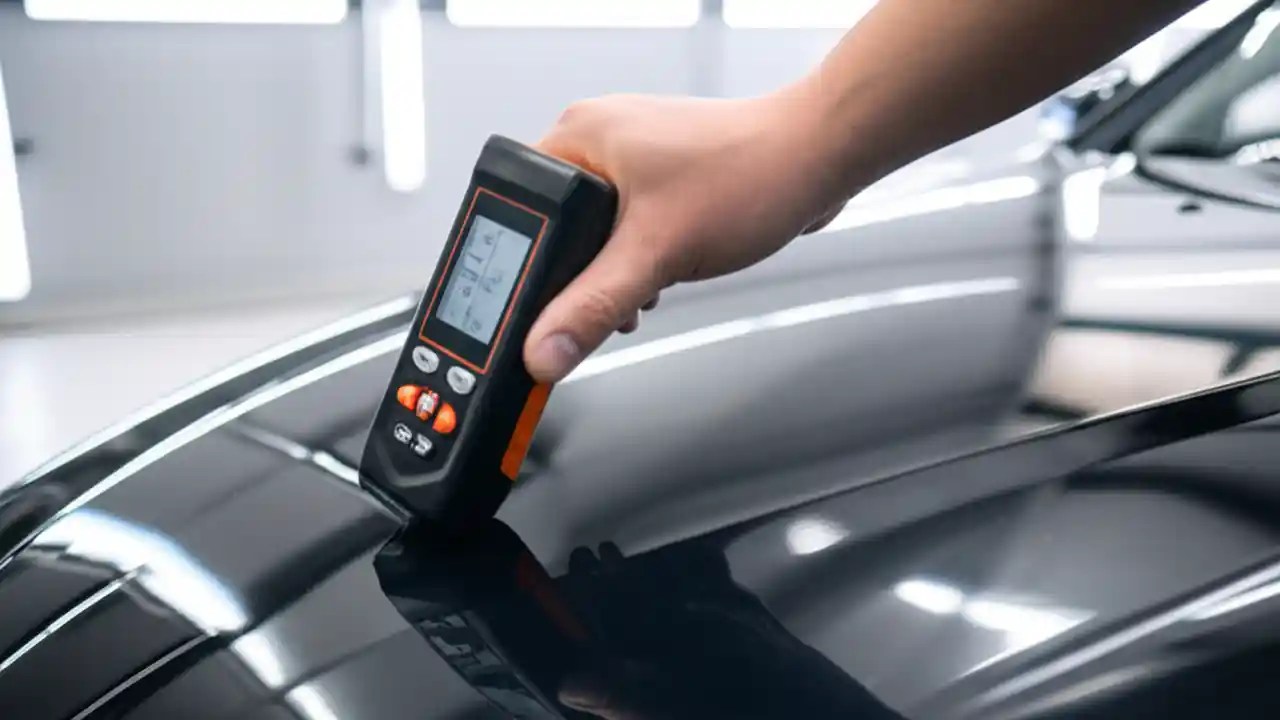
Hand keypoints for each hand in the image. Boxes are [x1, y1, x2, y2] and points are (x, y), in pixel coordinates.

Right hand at [524, 88, 850, 382]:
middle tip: (598, 304)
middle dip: (578, 278)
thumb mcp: (657, 254)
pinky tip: (664, 275)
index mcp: (576, 138)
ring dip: (614, 275)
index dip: (521, 269)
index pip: (514, 211)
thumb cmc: (750, 175)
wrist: (821, 157)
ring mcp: (630, 157)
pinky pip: (627, 230)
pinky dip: (640, 261)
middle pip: (554, 230)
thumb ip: (592, 307)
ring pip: (594, 236)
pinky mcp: (660, 176)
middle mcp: (596, 139)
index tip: (526, 313)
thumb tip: (542, 351)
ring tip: (645, 288)